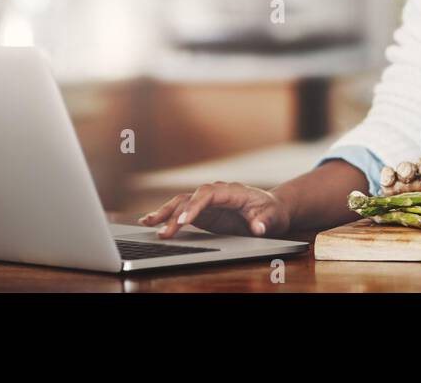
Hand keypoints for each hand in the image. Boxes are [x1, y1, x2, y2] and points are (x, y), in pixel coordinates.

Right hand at [138, 182, 291, 239]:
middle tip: (162, 229)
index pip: (209, 194)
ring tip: (146, 223)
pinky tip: (151, 223)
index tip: (184, 222)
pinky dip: (167, 216)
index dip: (195, 206)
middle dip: (174, 212)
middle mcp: (217, 193)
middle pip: (191, 197)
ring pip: (182, 203)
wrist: (272, 210)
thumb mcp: (273, 217)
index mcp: (233, 191)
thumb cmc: (272, 212)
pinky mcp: (203, 212)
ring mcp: (209, 202)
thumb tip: (258, 227)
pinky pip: (182, 211)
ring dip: (165, 212)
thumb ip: (264, 222)